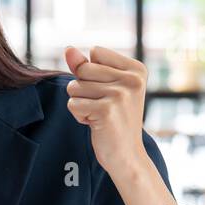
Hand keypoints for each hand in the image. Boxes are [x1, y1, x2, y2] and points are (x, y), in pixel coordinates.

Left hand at [63, 45, 149, 180]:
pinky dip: (78, 115)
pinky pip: (73, 104)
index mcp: (136, 69)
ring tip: (98, 114)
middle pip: (83, 69)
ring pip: (74, 87)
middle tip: (101, 105)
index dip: (92, 72)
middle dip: (83, 88)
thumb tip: (68, 49)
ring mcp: (120, 94)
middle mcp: (132, 79)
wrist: (126, 155)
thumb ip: (86, 66)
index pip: (96, 52)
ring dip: (80, 103)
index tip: (108, 91)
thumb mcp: (104, 87)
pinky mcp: (106, 110)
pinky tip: (95, 123)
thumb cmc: (115, 119)